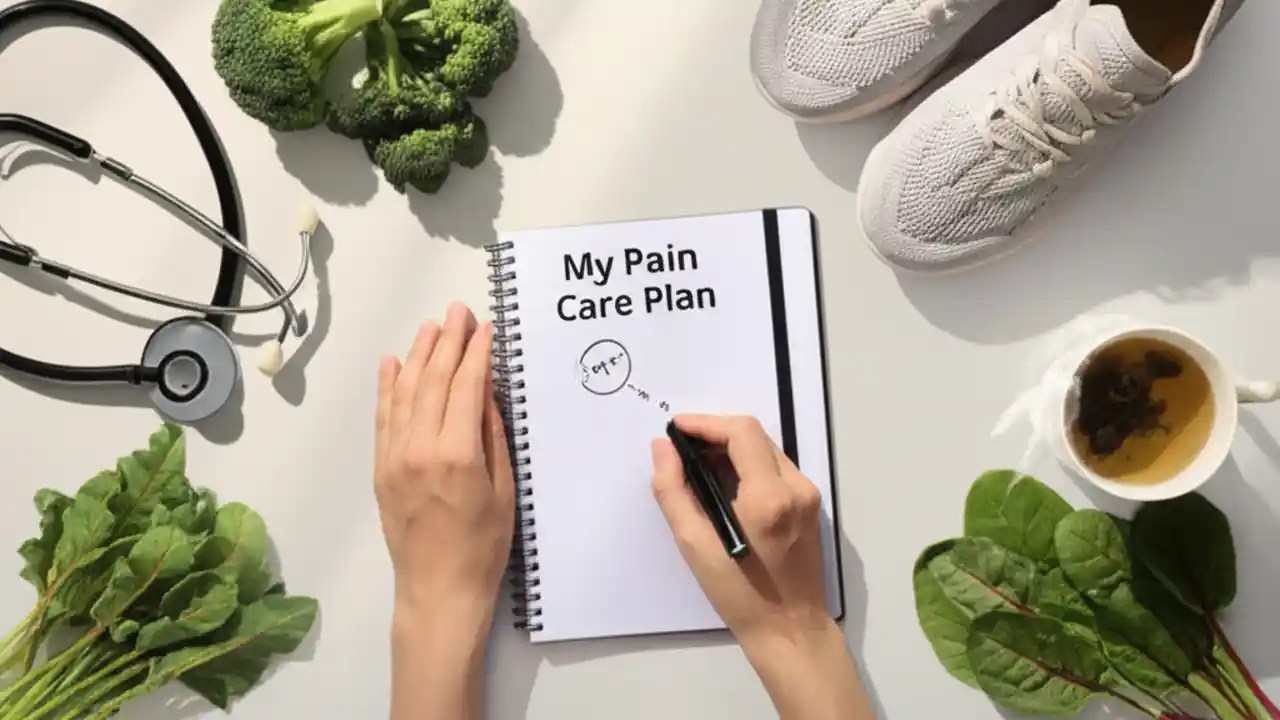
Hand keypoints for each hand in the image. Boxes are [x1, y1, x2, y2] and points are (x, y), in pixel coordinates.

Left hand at [374, 302, 514, 719]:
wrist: (438, 589)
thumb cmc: (484, 546)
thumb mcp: (503, 489)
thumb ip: (491, 435)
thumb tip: (484, 390)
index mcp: (456, 454)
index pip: (465, 387)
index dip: (476, 353)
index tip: (484, 326)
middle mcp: (419, 448)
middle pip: (432, 381)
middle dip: (447, 341)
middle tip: (457, 311)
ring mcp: (394, 457)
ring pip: (404, 392)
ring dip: (418, 355)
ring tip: (431, 326)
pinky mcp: (381, 468)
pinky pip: (384, 417)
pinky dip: (388, 386)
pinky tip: (393, 362)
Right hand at [651, 414, 826, 643]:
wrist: (790, 629)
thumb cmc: (739, 594)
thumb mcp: (694, 545)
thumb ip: (673, 491)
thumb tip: (662, 448)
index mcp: (768, 497)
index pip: (741, 433)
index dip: (706, 423)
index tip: (677, 428)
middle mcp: (795, 488)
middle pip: (755, 435)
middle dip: (716, 433)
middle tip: (683, 448)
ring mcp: (807, 495)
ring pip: (766, 449)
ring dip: (732, 447)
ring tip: (698, 465)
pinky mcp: (810, 504)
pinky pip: (775, 468)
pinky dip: (748, 464)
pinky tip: (725, 483)